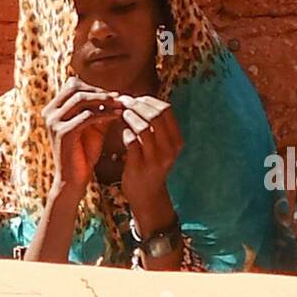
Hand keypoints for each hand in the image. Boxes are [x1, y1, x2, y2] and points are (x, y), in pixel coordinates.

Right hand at [42, 77, 120, 194]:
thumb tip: (117, 95)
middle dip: (100, 92)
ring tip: (121, 106)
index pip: (73, 85)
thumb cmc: (84, 153)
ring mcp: (54, 122)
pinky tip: (117, 116)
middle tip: (119, 98)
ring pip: (81, 99)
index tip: (114, 95)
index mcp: (53, 109)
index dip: (95, 88)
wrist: (74, 179)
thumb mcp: (92, 127)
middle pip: (75, 88)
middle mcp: (49, 113)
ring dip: (104, 101)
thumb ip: (99, 110)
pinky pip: (87, 116)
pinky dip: (104, 114)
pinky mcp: (63, 134)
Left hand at [115, 95, 183, 224]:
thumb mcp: (160, 146)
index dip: (148, 100)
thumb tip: (137, 99)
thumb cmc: (150, 165)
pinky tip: (120, 131)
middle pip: (155, 115)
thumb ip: (154, 126)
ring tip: (120, 114)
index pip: (166, 109)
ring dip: (128, 116)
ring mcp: (156, 159)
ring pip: (142, 126)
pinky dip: (123, 131)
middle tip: (123, 103)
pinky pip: (130, 141)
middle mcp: (170, 149)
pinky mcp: (140, 166)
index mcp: (177, 140)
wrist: (147, 196)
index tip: (135, 99)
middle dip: (136, 105)